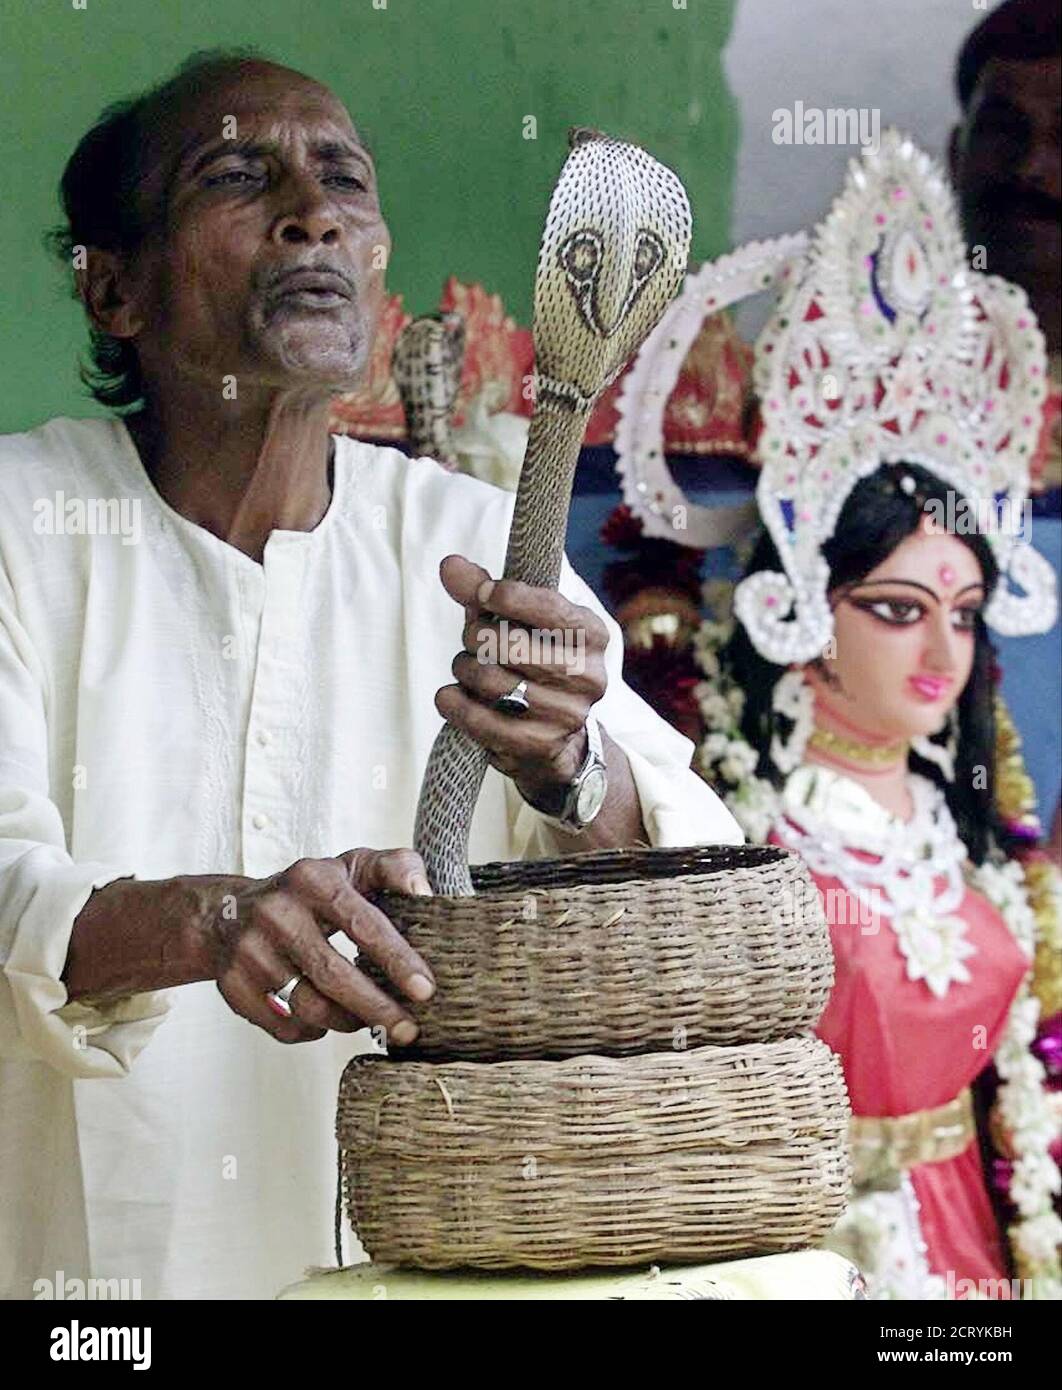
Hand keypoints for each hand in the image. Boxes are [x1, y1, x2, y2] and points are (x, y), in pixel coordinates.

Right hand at [206, 848, 435, 1046]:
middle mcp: (276, 912)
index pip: (362, 924)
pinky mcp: (232, 985)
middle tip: (409, 1029)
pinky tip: (327, 1020)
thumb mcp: (351, 866)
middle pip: (333, 974)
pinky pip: (284, 1026)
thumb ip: (395, 867)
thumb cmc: (309, 892)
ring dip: (349, 1022)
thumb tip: (424, 892)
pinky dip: (313, 1031)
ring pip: (309, 1006)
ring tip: (371, 1022)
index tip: (425, 989)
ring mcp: (249, 950)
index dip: (397, 959)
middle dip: (377, 1007)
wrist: (227, 912)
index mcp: (312, 879)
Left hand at [435, 554, 608, 808]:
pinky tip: (449, 695)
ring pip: (491, 680)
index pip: (546, 607)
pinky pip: (480, 720)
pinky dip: (453, 703)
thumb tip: (450, 565)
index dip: (505, 596)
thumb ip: (483, 590)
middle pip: (510, 644)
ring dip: (464, 668)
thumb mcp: (516, 620)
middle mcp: (588, 675)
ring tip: (466, 667)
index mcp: (591, 634)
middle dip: (476, 636)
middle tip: (472, 639)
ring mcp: (567, 714)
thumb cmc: (531, 661)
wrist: (554, 736)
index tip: (481, 595)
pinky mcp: (539, 745)